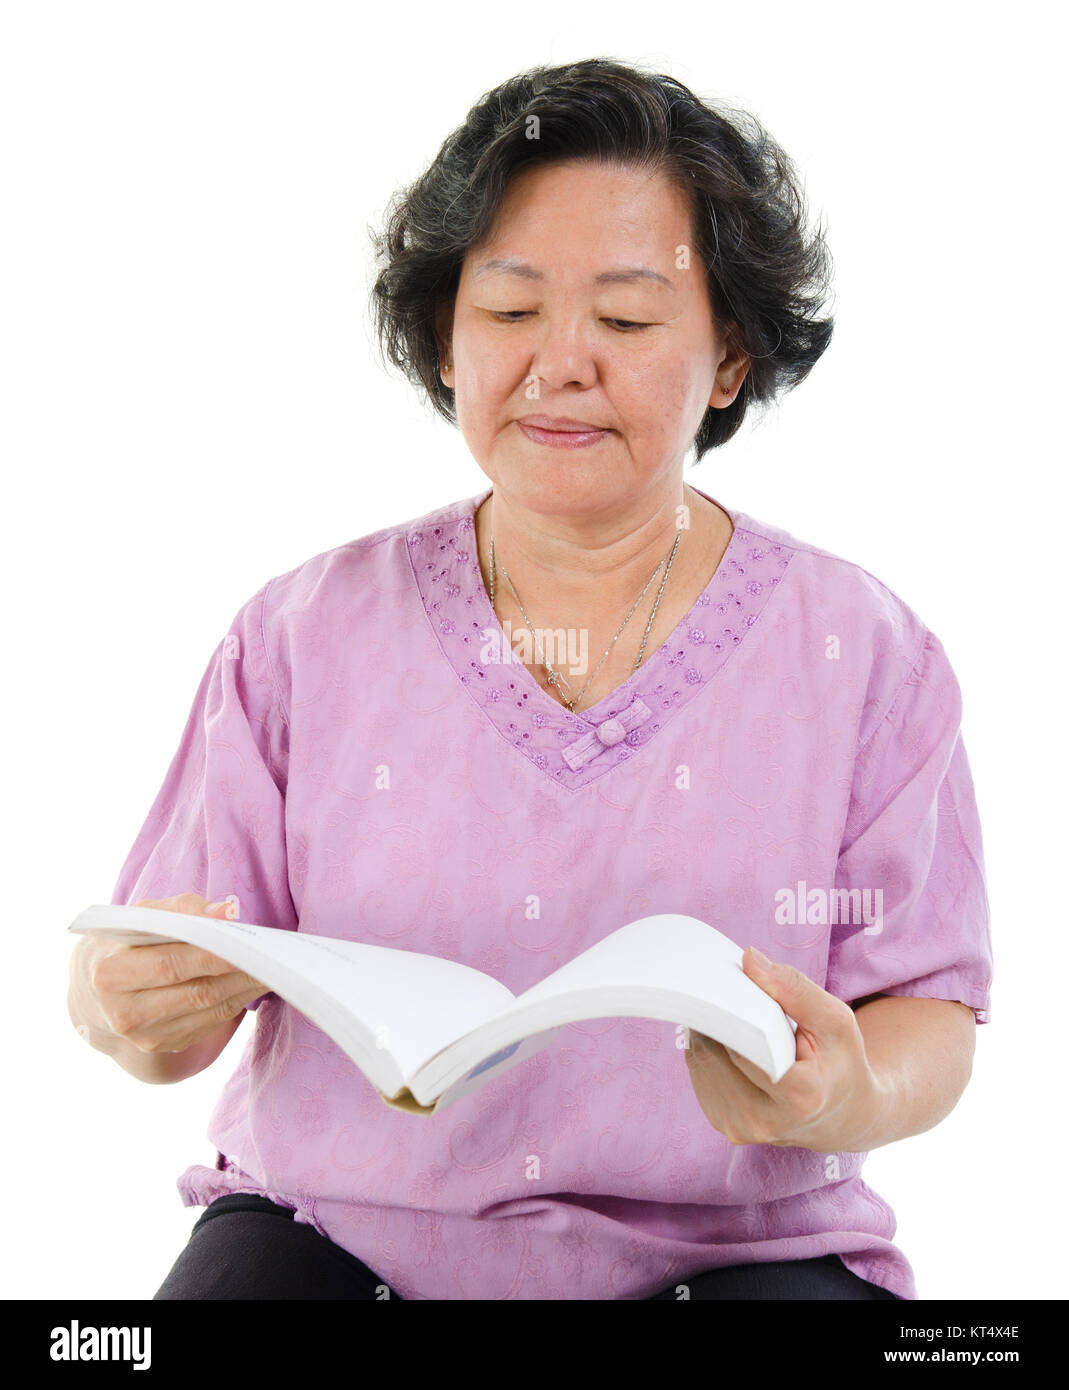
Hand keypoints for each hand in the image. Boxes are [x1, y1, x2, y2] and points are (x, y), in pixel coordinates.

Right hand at [70, 892, 269, 1054]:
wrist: (98, 988)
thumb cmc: (130, 939)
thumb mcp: (146, 914)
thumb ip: (185, 909)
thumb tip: (228, 912)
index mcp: (110, 973)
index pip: (171, 964)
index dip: (214, 954)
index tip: (250, 940)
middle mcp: (122, 1012)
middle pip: (196, 991)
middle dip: (240, 972)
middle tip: (274, 956)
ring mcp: (143, 1035)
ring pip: (208, 1010)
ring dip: (246, 988)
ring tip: (273, 966)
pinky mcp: (163, 1044)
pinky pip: (210, 1022)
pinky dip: (236, 1001)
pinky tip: (253, 982)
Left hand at [684, 946, 885, 1151]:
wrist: (842, 1116)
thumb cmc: (839, 1060)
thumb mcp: (835, 1020)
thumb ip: (794, 989)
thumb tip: (748, 959)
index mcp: (801, 1096)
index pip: (746, 1046)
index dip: (733, 1013)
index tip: (728, 986)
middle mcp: (766, 1121)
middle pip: (717, 1051)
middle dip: (720, 1018)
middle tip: (730, 994)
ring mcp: (742, 1128)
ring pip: (701, 1061)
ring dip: (710, 1032)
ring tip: (735, 1019)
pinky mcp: (726, 1126)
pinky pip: (699, 1074)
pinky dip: (709, 1050)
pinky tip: (730, 1042)